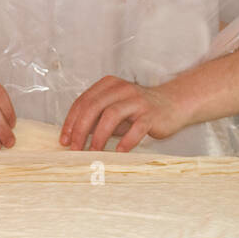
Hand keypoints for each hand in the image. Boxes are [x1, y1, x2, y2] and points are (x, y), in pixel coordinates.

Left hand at [60, 76, 185, 151]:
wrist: (173, 104)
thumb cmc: (139, 110)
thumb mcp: (114, 110)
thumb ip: (96, 118)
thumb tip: (74, 137)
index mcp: (109, 85)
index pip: (83, 101)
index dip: (71, 122)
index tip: (65, 140)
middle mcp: (122, 89)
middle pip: (93, 107)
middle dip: (81, 129)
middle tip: (75, 148)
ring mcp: (137, 101)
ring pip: (112, 115)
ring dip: (99, 136)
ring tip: (93, 152)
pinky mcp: (152, 114)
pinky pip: (137, 128)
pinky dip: (126, 141)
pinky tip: (119, 152)